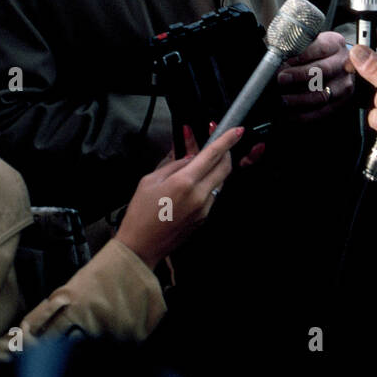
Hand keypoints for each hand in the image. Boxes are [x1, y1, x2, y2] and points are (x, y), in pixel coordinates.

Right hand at [115, 125, 239, 269]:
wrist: (141, 246)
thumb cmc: (140, 214)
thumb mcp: (150, 180)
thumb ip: (174, 164)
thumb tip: (191, 156)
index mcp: (185, 182)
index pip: (213, 155)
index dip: (227, 140)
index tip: (237, 130)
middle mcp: (199, 195)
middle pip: (225, 168)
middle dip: (226, 153)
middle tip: (219, 145)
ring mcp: (204, 208)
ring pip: (221, 181)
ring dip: (216, 169)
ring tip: (200, 165)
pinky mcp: (204, 218)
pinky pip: (213, 195)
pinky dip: (209, 184)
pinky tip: (194, 184)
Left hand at [277, 30, 353, 120]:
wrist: (343, 66)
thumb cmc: (321, 54)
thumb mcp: (313, 42)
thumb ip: (297, 48)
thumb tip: (276, 58)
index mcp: (335, 44)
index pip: (320, 48)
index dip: (301, 56)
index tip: (285, 60)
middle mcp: (343, 64)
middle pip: (322, 71)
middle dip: (298, 76)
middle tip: (281, 79)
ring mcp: (343, 84)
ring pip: (321, 95)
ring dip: (298, 99)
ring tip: (283, 99)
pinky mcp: (341, 102)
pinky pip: (320, 112)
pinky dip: (302, 115)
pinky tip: (289, 113)